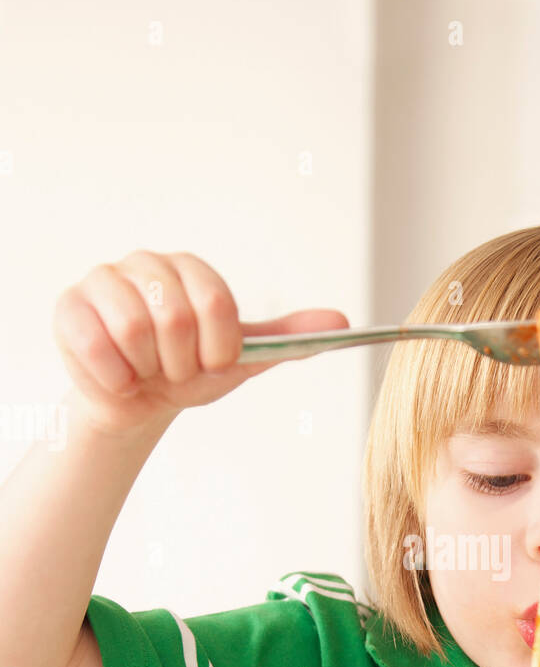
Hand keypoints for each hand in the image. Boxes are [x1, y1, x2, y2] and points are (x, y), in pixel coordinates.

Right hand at [52, 249, 348, 435]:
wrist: (138, 402)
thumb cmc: (189, 372)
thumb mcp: (242, 358)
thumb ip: (289, 338)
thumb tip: (343, 323)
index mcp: (193, 270)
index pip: (218, 305)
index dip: (218, 349)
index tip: (211, 363)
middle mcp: (148, 264)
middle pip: (176, 316)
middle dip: (180, 364)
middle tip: (173, 369)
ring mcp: (104, 280)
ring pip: (134, 330)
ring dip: (146, 370)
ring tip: (144, 370)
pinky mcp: (69, 307)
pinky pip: (97, 346)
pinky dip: (114, 377)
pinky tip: (117, 375)